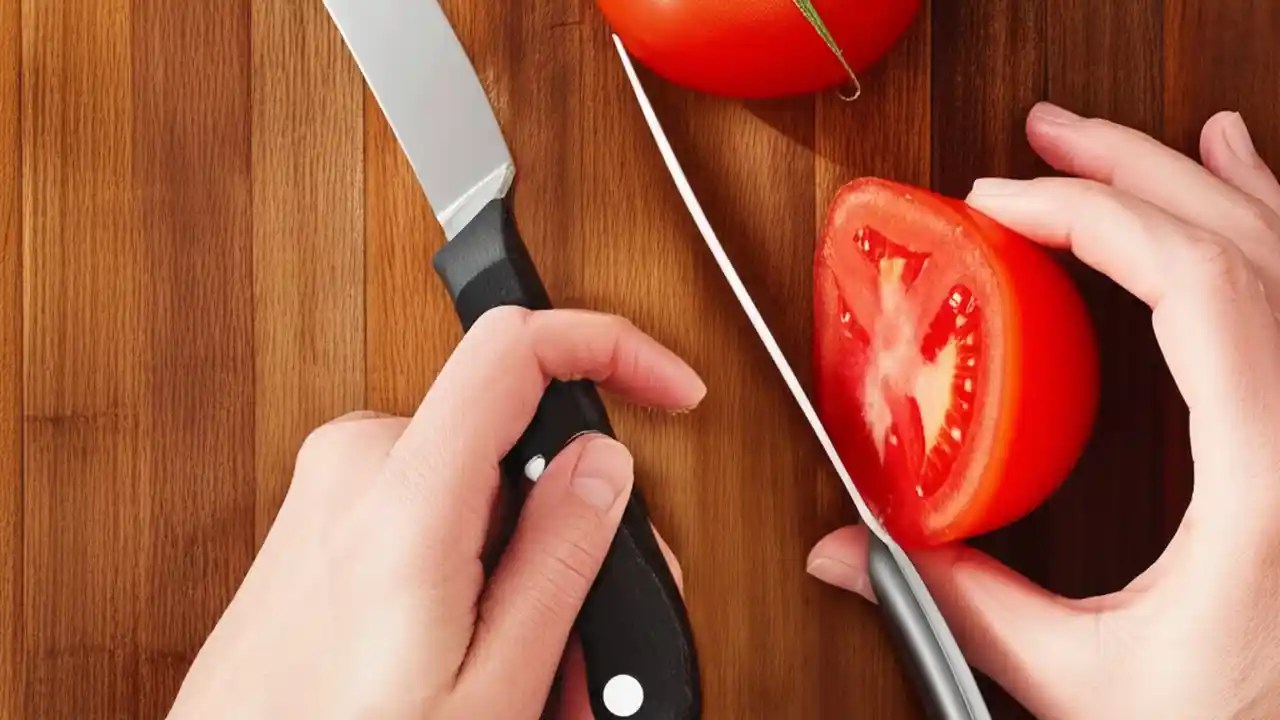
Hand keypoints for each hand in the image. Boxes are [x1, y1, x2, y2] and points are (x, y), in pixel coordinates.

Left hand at [168, 307, 703, 718]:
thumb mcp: (490, 688)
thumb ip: (557, 559)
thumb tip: (601, 465)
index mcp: (404, 496)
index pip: (515, 348)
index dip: (609, 347)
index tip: (665, 384)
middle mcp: (355, 466)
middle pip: (511, 440)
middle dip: (572, 518)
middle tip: (594, 618)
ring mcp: (326, 491)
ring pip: (474, 485)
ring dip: (520, 561)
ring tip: (527, 666)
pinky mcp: (316, 519)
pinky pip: (425, 508)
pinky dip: (470, 565)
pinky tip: (471, 646)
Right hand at [806, 103, 1279, 718]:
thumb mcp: (1088, 680)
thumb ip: (964, 606)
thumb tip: (850, 555)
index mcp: (1269, 476)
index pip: (1195, 284)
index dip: (1093, 216)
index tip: (1005, 203)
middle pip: (1239, 242)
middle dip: (1132, 169)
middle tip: (1045, 137)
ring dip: (1203, 183)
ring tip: (1131, 142)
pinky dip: (1269, 224)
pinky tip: (1242, 186)